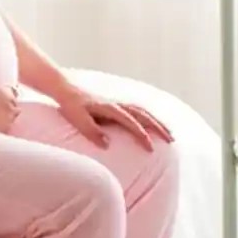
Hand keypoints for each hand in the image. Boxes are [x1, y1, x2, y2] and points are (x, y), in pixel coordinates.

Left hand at [56, 88, 173, 150]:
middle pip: (144, 114)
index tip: (151, 148)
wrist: (65, 88)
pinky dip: (149, 116)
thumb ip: (92, 132)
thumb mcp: (78, 119)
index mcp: (110, 108)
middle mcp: (118, 104)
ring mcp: (118, 103)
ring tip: (168, 133)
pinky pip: (138, 110)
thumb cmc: (71, 105)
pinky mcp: (116, 104)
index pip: (131, 122)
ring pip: (143, 111)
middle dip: (159, 127)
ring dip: (157, 121)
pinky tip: (153, 124)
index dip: (142, 135)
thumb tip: (107, 145)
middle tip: (172, 139)